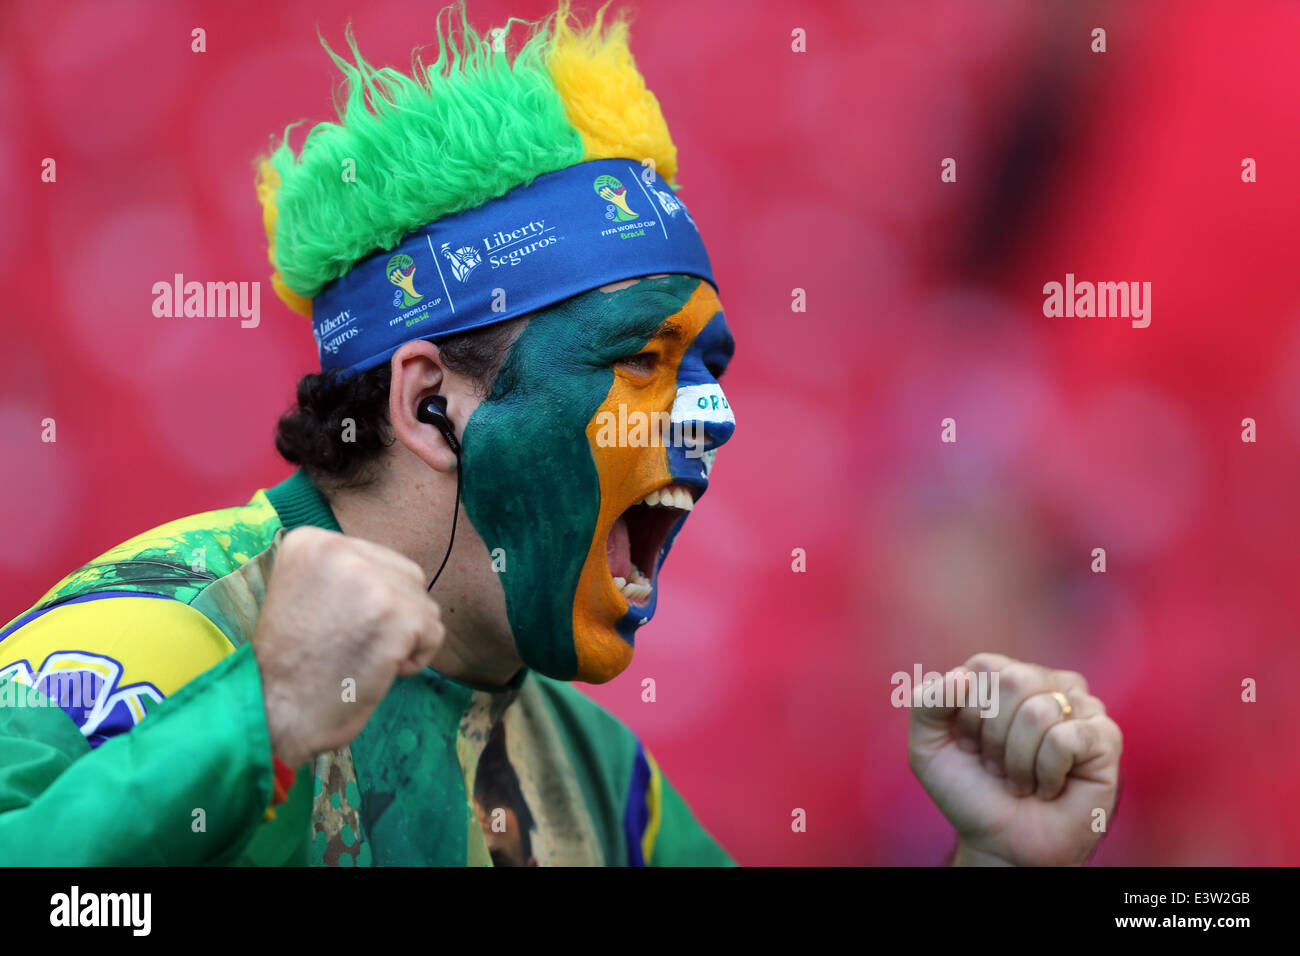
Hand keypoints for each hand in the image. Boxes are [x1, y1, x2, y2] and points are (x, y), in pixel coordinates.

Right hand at [253, 526, 444, 767]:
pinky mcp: (396, 615)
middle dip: (392, 616)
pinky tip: (378, 670)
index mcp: (311, 541)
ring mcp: (371, 581)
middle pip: (406, 577)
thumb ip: (344, 573)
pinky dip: (416, 658)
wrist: (272, 711)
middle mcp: (340, 549)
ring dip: (404, 637)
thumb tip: (394, 572)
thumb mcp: (303, 591)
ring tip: (361, 657)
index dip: (369, 602)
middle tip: (351, 646)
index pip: (377, 560)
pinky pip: (433, 632)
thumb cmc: (290, 663)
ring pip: (422, 604)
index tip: (335, 628)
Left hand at [908, 652, 1121, 865]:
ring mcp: (1082, 707)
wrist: (1000, 843)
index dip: (969, 713)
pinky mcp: (1106, 738)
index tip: (970, 746)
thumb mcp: (927, 745)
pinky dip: (1045, 772)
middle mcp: (1047, 684)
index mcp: (1007, 676)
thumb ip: (926, 702)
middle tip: (997, 767)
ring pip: (1038, 712)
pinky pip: (1065, 739)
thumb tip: (962, 676)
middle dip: (993, 737)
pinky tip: (1049, 788)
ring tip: (1022, 781)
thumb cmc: (969, 790)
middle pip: (1013, 682)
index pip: (984, 666)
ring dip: (1017, 761)